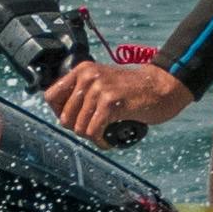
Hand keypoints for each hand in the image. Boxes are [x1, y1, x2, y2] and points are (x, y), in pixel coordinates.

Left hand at [47, 57, 193, 147]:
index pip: (51, 96)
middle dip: (78, 129)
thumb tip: (63, 116)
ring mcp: (99, 89)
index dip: (59, 113)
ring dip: (92, 136)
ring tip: (104, 133)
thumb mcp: (103, 82)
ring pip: (79, 127)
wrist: (161, 87)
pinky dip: (101, 141)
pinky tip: (109, 140)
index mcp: (82, 70)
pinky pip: (94, 132)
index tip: (74, 120)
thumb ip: (83, 92)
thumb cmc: (134, 89)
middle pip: (65, 117)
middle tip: (94, 129)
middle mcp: (88, 76)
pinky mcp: (111, 103)